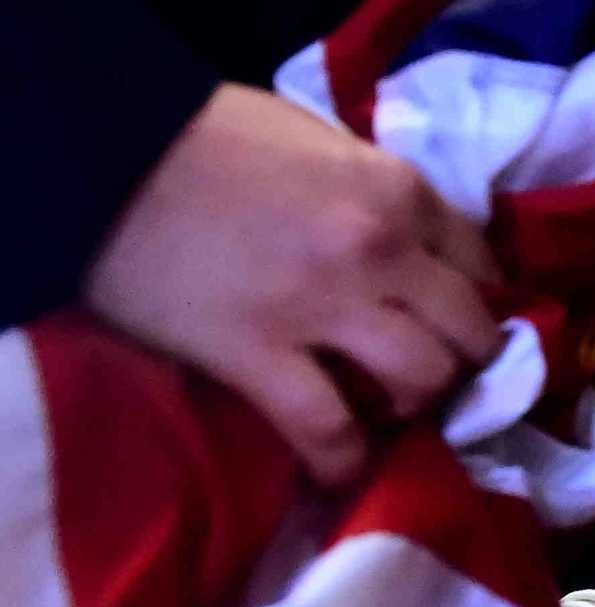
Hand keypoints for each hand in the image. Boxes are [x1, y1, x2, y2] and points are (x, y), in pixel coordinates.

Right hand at [83, 82, 503, 484]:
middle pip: (468, 332)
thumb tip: (415, 241)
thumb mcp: (321, 141)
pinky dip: (345, 462)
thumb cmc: (209, 134)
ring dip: (415, 406)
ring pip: (422, 381)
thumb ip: (379, 192)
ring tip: (391, 412)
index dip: (477, 301)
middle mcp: (380, 249)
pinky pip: (330, 429)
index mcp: (398, 191)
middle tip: (439, 376)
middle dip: (463, 362)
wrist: (103, 152)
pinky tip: (343, 472)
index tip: (461, 323)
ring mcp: (324, 305)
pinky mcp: (259, 355)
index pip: (481, 264)